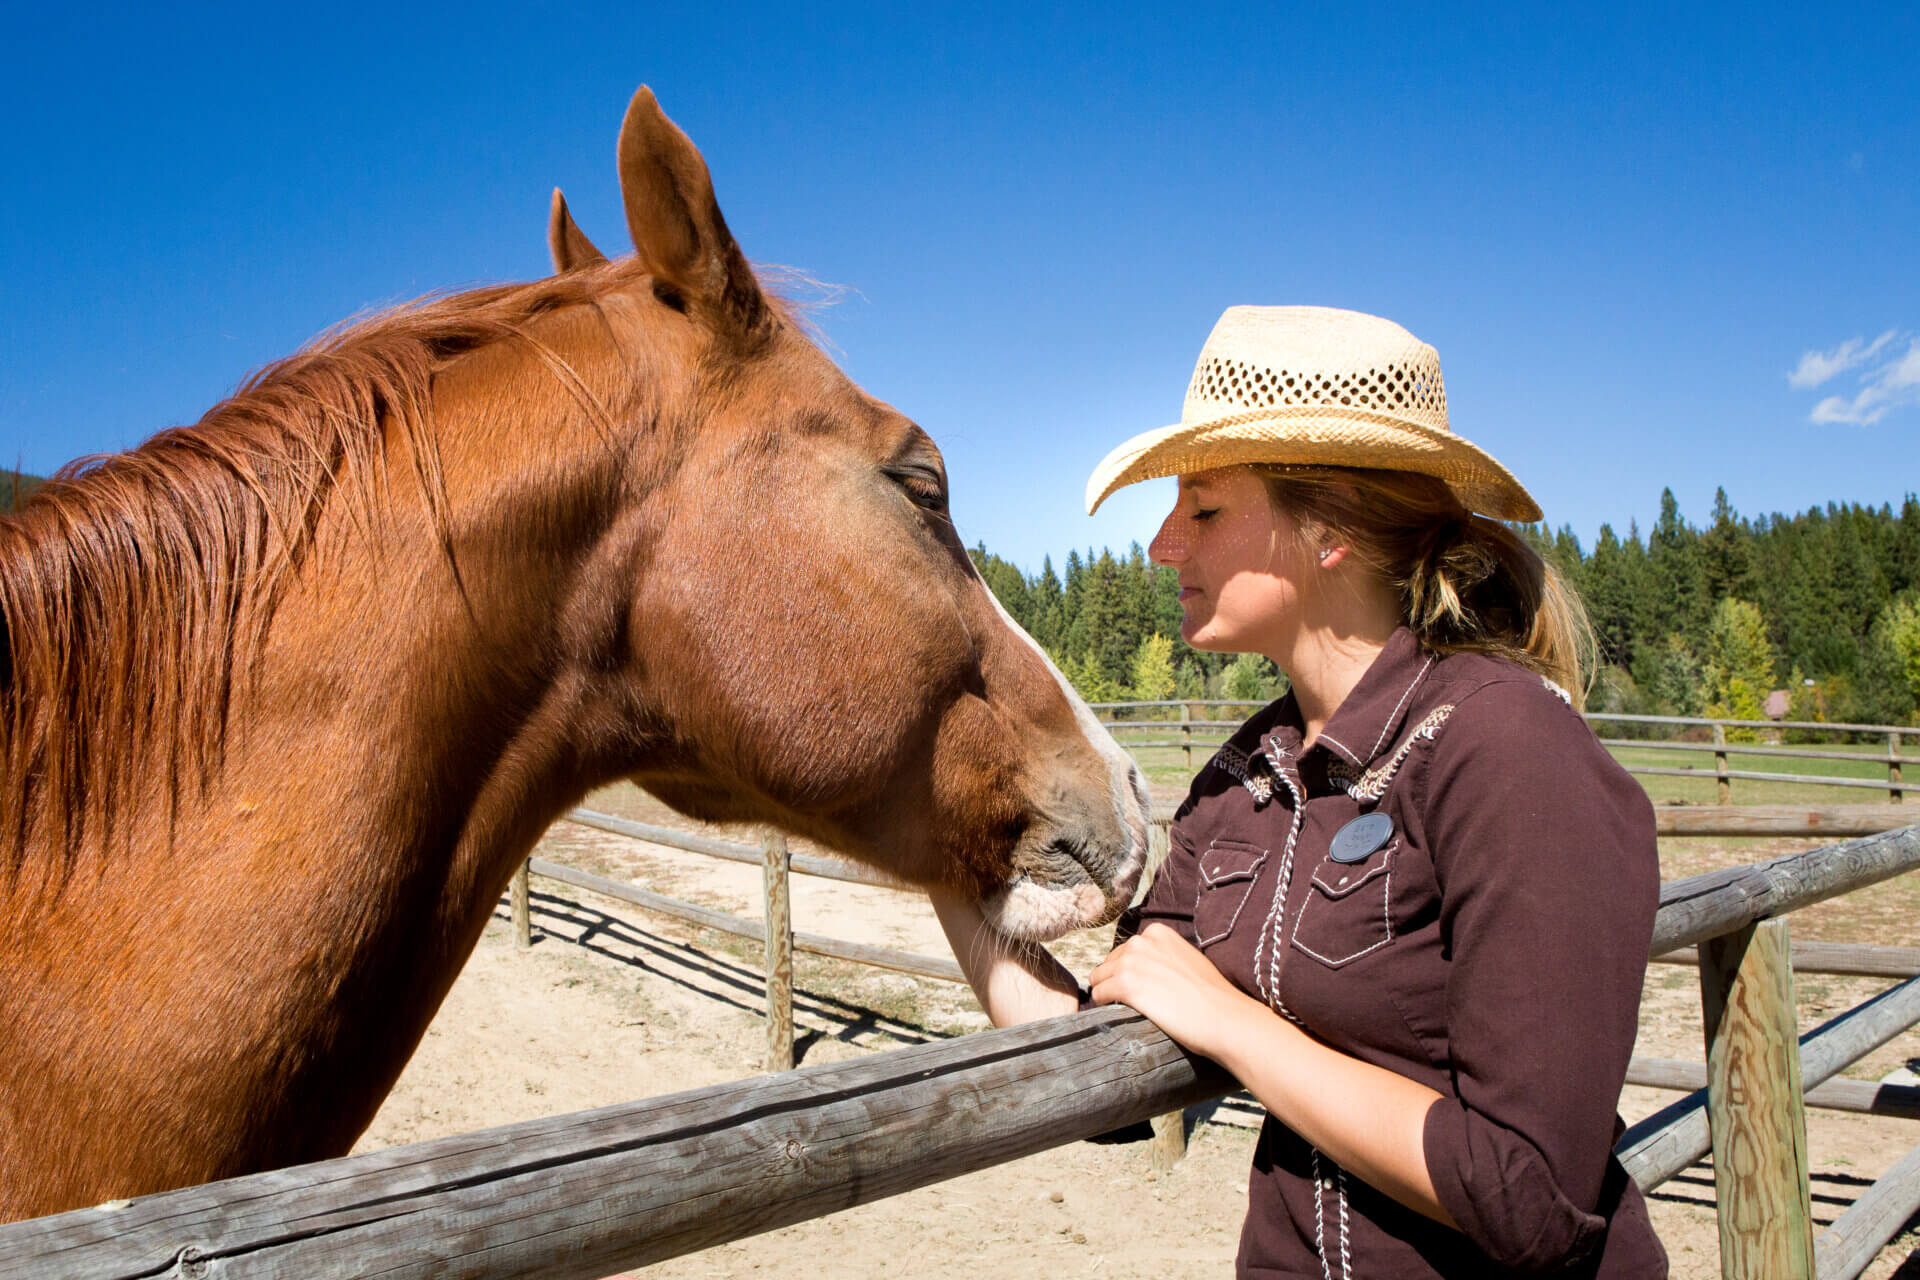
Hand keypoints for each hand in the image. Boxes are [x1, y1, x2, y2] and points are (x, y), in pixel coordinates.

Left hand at [1087, 923, 1261, 1060]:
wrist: (1223, 1016)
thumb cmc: (1211, 995)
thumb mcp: (1186, 960)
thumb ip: (1163, 958)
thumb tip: (1146, 971)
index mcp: (1157, 932)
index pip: (1125, 951)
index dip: (1129, 971)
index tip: (1142, 987)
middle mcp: (1141, 941)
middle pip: (1109, 963)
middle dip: (1116, 981)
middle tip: (1135, 1002)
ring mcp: (1131, 962)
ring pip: (1099, 978)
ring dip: (1109, 994)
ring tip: (1128, 1010)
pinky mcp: (1125, 985)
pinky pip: (1098, 995)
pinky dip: (1105, 1006)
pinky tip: (1122, 1014)